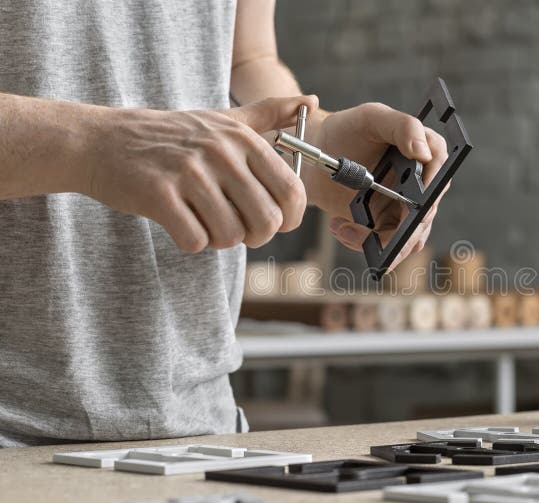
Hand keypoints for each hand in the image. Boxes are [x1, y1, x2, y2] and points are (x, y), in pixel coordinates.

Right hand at [81, 95, 317, 251]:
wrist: (101, 141)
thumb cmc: (170, 135)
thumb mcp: (223, 118)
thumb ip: (269, 113)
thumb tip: (312, 101)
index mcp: (243, 139)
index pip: (292, 192)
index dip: (288, 218)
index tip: (274, 221)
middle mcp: (220, 153)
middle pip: (267, 221)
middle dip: (255, 235)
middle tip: (237, 228)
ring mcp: (189, 173)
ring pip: (232, 236)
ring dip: (220, 240)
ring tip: (204, 221)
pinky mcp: (159, 195)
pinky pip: (196, 240)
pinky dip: (190, 241)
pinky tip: (180, 224)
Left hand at [306, 103, 447, 270]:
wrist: (318, 154)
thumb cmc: (347, 129)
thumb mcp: (372, 118)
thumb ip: (403, 126)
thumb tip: (424, 152)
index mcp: (426, 151)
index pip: (440, 172)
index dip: (431, 191)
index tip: (414, 204)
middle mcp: (423, 182)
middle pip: (427, 212)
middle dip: (405, 230)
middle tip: (378, 233)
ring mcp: (406, 206)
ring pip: (411, 236)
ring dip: (384, 243)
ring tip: (348, 231)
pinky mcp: (388, 223)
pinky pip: (388, 245)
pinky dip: (364, 243)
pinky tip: (340, 227)